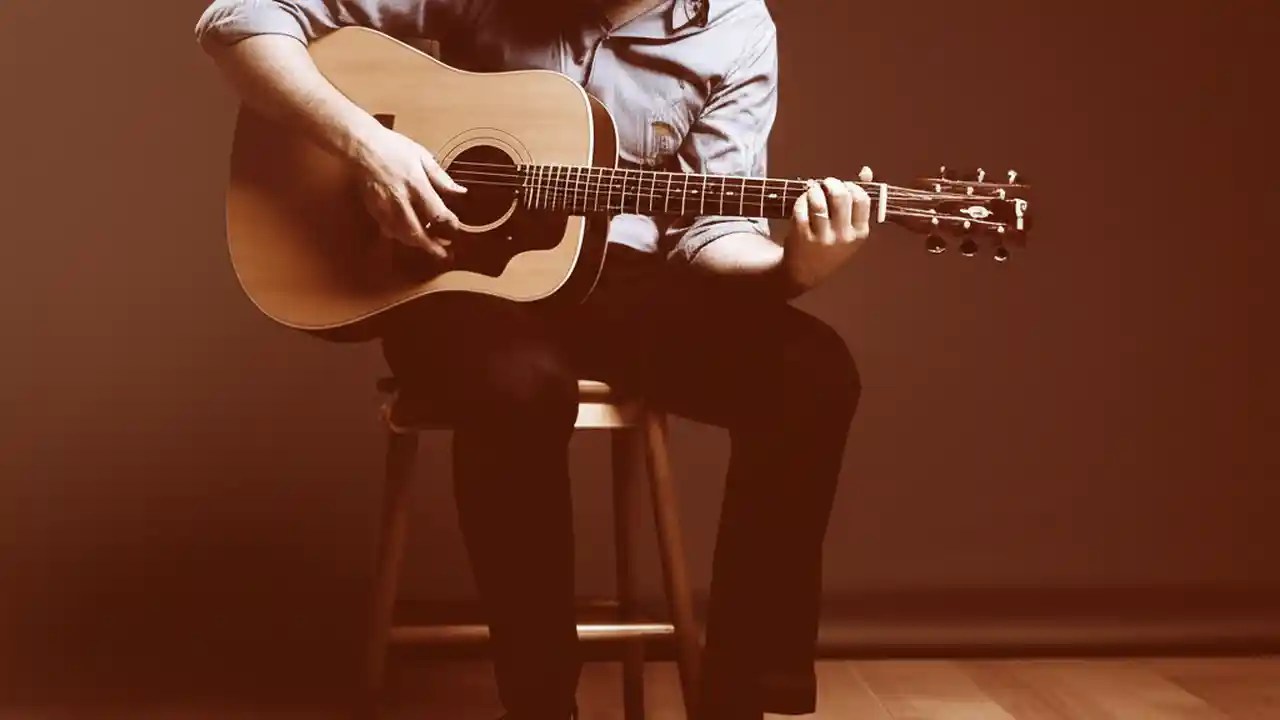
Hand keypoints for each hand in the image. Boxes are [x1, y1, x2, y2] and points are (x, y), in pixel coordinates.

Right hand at [353, 125, 466, 258]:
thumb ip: (441, 178)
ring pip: (402, 235)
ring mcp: (384, 207)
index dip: (449, 225)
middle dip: (431, 246)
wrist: (361, 146)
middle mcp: (400, 200)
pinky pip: (388, 230)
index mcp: (416, 185)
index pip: (437, 213)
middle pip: (417, 232)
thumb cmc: (394, 148)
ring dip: (417, 244)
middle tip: (444, 254)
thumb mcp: (422, 156)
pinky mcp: (373, 210)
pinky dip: (401, 236)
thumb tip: (461, 192)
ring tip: (429, 246)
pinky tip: (409, 236)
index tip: (456, 229)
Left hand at [784, 166, 873, 288]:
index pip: (861, 199)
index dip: (851, 186)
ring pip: (819, 201)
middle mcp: (843, 236)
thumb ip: (858, 201)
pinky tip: (802, 202)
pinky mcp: (801, 236)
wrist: (804, 273)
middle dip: (831, 183)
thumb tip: (866, 170)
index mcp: (860, 233)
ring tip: (812, 191)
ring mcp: (822, 238)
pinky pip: (802, 208)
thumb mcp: (849, 230)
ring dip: (814, 190)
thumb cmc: (830, 247)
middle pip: (840, 196)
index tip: (842, 187)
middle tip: (825, 184)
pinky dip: (801, 200)